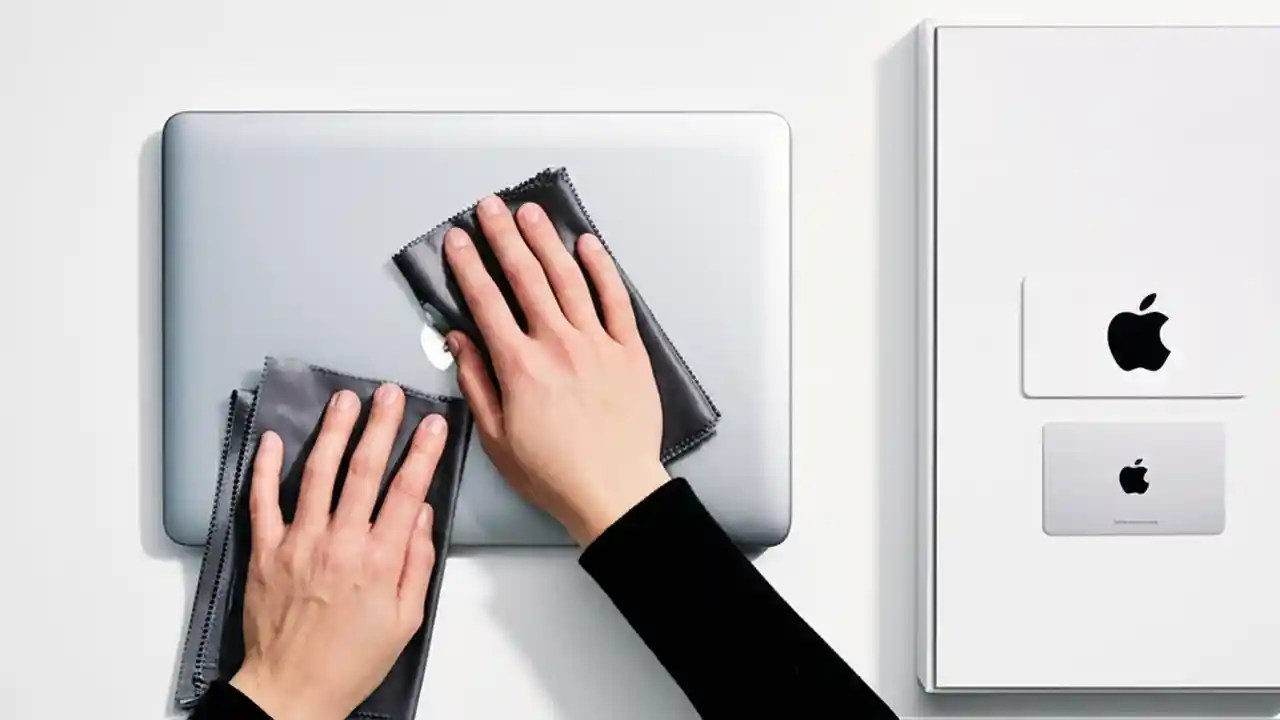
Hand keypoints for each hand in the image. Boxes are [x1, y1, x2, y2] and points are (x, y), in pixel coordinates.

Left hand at [229, 385, 446, 719]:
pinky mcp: (265, 552)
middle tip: (389, 395)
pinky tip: (275, 439)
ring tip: (344, 401)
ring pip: (317, 473)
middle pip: (364, 470)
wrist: (293, 691)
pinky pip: (262, 500)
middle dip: (380, 425)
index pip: (406, 490)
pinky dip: (266, 467)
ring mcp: (299, 544)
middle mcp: (340, 544)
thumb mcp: (406, 620)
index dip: (423, 452)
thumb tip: (420, 516)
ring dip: (333, 432)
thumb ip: (417, 564)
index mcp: (379, 561)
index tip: (433, 424)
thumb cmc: (350, 661)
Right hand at [444, 196, 668, 545]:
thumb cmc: (555, 472)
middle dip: (504, 236)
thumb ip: (476, 382)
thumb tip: (458, 340)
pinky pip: (614, 299)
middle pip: (526, 276)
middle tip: (490, 207)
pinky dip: (601, 268)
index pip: (486, 301)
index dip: (468, 265)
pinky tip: (588, 245)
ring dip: (546, 240)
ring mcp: (596, 343)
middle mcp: (556, 344)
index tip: (457, 240)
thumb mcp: (496, 437)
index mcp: (519, 365)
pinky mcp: (629, 351)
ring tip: (531, 213)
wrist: (615, 490)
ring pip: (568, 278)